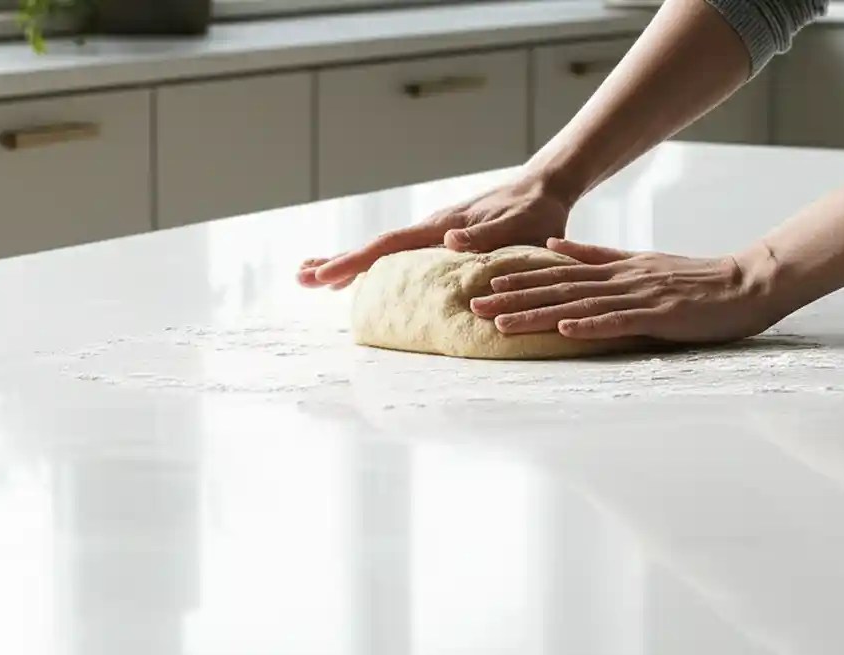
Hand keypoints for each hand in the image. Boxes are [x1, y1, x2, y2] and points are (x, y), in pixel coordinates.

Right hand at [297, 176, 571, 289]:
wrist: (543, 187)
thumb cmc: (537, 212)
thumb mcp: (521, 227)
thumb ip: (486, 237)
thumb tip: (446, 242)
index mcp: (441, 228)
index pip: (390, 246)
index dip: (356, 262)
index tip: (325, 276)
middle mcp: (429, 229)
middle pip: (374, 247)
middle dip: (337, 262)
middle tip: (300, 278)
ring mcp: (430, 233)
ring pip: (380, 250)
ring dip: (346, 263)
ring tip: (310, 276)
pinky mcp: (437, 238)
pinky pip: (395, 253)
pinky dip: (370, 263)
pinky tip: (357, 276)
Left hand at [469, 238, 775, 342]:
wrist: (745, 283)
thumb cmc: (693, 279)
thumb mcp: (638, 262)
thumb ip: (596, 257)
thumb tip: (553, 248)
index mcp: (613, 268)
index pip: (555, 272)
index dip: (517, 277)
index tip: (481, 282)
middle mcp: (618, 279)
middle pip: (556, 287)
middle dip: (511, 297)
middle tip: (471, 304)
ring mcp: (638, 296)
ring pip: (577, 304)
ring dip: (536, 314)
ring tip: (500, 322)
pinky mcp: (659, 315)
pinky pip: (619, 321)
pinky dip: (590, 325)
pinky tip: (563, 329)